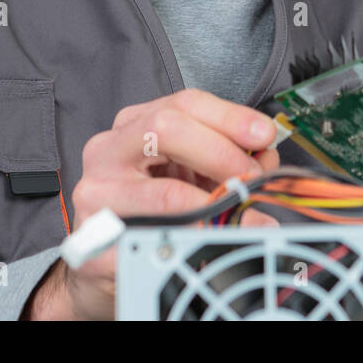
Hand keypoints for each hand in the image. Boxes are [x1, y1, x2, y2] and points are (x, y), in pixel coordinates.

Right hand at [25, 88, 279, 319]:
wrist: (107, 258)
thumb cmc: (149, 208)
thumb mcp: (188, 173)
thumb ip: (227, 160)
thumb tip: (266, 159)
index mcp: (132, 126)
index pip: (183, 103)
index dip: (230, 116)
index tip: (264, 135)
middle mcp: (108, 151)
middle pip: (164, 128)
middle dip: (220, 152)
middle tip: (250, 179)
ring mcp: (96, 196)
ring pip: (164, 192)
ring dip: (216, 206)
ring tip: (242, 217)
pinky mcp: (96, 243)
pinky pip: (157, 242)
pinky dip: (193, 243)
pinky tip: (210, 244)